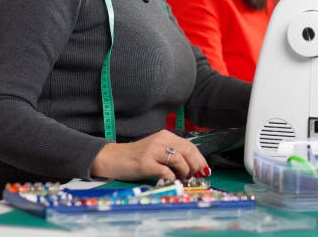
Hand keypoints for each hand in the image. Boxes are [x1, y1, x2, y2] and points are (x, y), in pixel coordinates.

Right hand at [90, 130, 209, 182]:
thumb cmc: (136, 156)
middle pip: (187, 152)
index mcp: (165, 136)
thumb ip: (172, 154)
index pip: (190, 145)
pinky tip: (171, 180)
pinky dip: (172, 178)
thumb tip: (193, 167)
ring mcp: (153, 151)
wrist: (113, 158)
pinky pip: (166, 172)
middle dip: (196, 166)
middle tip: (196, 176)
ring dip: (185, 173)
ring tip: (183, 179)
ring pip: (179, 161)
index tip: (204, 169)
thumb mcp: (156, 149)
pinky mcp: (145, 164)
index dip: (200, 158)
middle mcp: (161, 140)